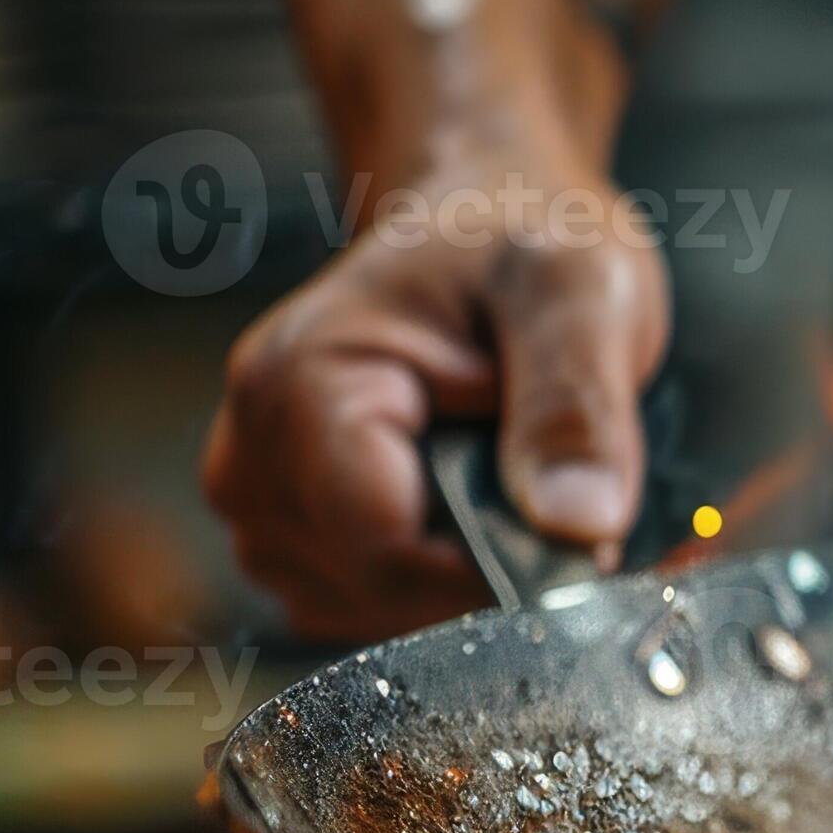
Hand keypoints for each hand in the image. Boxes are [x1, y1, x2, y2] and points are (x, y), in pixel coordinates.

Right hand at [203, 157, 665, 640]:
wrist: (483, 218)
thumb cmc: (522, 240)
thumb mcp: (577, 292)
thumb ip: (576, 406)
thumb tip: (578, 527)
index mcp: (302, 387)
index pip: (386, 552)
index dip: (497, 570)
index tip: (581, 533)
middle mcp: (252, 453)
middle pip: (378, 590)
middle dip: (486, 567)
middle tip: (552, 481)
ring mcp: (261, 500)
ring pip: (373, 613)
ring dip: (463, 575)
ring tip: (504, 473)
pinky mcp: (291, 533)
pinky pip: (368, 606)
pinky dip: (438, 581)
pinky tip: (474, 503)